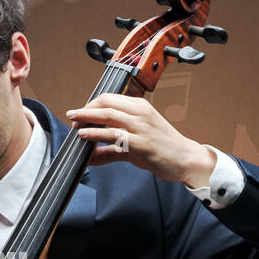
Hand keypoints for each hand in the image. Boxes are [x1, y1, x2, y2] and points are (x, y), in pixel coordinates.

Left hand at [66, 93, 214, 185]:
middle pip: (106, 102)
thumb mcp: (134, 145)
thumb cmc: (162, 149)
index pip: (109, 98)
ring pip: (108, 115)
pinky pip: (113, 134)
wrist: (186, 160)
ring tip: (74, 123)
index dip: (91, 105)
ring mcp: (141, 127)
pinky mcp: (141, 143)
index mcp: (140, 107)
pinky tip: (84, 136)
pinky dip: (96, 134)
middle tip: (72, 118)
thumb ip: (111, 150)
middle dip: (86, 109)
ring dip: (87, 118)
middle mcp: (140, 112)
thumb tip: (90, 157)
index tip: (79, 115)